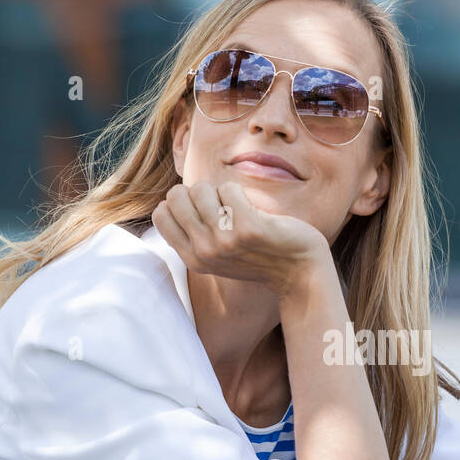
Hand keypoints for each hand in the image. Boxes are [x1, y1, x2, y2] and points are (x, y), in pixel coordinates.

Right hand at [152, 180, 329, 296]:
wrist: (298, 271)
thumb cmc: (260, 254)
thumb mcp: (219, 255)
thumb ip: (195, 234)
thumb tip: (172, 199)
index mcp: (193, 259)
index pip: (160, 214)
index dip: (180, 202)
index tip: (203, 211)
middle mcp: (203, 252)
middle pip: (175, 196)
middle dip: (198, 192)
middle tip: (221, 206)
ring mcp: (224, 241)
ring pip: (200, 189)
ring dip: (221, 191)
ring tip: (238, 209)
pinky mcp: (247, 229)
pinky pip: (229, 188)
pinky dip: (240, 192)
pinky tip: (253, 210)